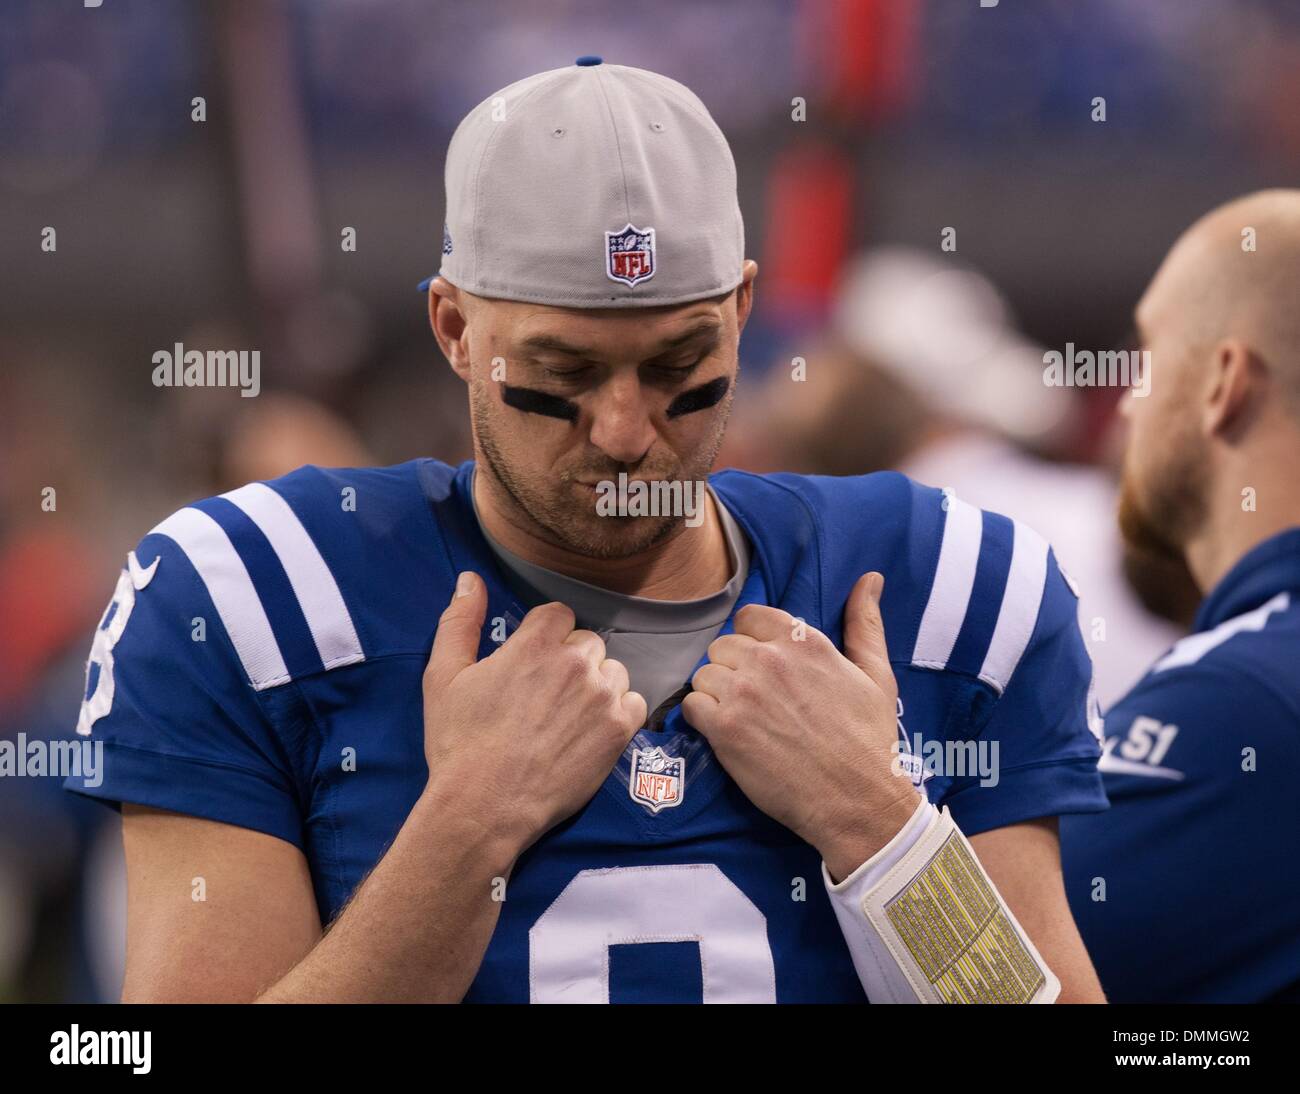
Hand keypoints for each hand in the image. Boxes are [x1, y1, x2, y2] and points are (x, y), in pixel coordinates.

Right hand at [421, 572, 646, 854]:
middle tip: (544, 697)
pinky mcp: (619, 730)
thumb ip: (460, 621)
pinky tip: (590, 732)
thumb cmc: (459, 742)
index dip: (545, 637)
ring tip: (568, 717)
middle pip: (587, 643)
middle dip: (570, 661)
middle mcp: (576, 662)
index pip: (559, 614)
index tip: (531, 664)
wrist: (484, 806)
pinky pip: (634, 703)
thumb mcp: (443, 677)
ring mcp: (602, 696)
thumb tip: (471, 579)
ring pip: (613, 672)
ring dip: (597, 686)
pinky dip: (618, 713)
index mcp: (535, 643)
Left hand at [683, 572, 917, 879]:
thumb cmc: (870, 740)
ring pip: (703, 675)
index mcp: (802, 640)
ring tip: (743, 720)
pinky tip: (727, 734)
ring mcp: (743, 693)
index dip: (751, 641)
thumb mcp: (876, 674)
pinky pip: (691, 706)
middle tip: (755, 701)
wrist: (857, 800)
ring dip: (716, 695)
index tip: (763, 667)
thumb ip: (864, 622)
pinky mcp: (724, 729)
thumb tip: (870, 578)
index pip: (748, 617)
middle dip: (733, 670)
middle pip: (722, 646)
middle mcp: (769, 659)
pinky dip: (703, 719)